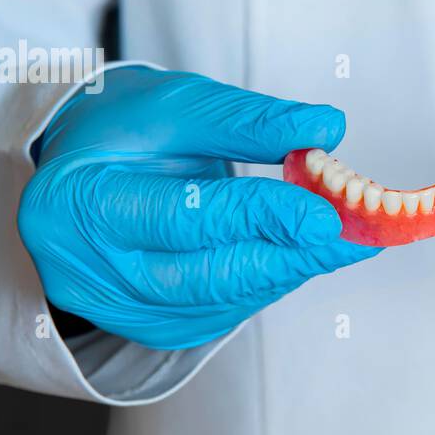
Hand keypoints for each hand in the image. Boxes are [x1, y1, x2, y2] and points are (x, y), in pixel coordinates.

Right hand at [18, 66, 378, 349]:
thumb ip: (250, 120)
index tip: (327, 211)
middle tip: (359, 233)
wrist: (74, 179)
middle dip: (293, 253)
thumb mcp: (178, 107)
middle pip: (210, 274)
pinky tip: (298, 252)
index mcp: (81, 204)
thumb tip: (327, 129)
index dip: (262, 217)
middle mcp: (92, 273)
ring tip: (345, 236)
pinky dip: (270, 279)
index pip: (186, 218)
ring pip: (226, 298)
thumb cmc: (122, 134)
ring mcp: (123, 310)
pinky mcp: (154, 328)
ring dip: (291, 268)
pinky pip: (227, 309)